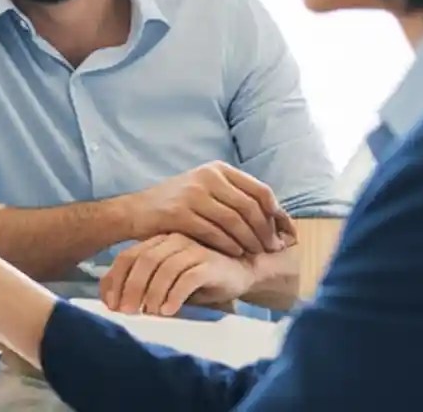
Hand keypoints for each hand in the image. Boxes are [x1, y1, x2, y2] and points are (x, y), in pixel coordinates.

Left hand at [101, 233, 256, 315]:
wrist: (243, 271)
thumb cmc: (199, 279)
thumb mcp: (167, 281)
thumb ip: (144, 284)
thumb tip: (112, 302)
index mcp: (157, 242)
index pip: (128, 256)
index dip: (115, 280)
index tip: (110, 304)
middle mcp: (173, 241)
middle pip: (143, 260)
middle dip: (130, 288)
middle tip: (126, 312)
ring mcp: (193, 249)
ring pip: (164, 268)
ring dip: (152, 293)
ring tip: (149, 313)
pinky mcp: (211, 263)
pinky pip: (188, 277)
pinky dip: (175, 295)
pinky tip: (169, 311)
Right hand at [124, 161, 294, 256]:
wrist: (137, 211)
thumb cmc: (179, 205)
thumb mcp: (207, 191)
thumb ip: (236, 199)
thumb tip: (278, 219)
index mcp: (218, 169)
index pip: (260, 190)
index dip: (277, 214)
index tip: (284, 233)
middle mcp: (207, 177)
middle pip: (250, 207)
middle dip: (266, 231)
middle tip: (273, 249)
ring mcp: (192, 194)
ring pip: (234, 221)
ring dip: (250, 241)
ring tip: (256, 253)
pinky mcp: (179, 213)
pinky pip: (213, 232)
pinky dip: (229, 245)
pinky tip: (235, 253)